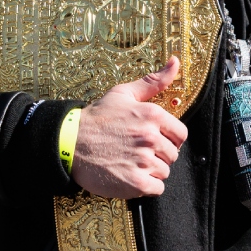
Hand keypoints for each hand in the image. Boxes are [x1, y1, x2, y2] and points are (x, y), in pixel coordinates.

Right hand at [70, 58, 189, 199]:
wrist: (69, 142)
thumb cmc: (96, 118)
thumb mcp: (123, 93)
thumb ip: (153, 81)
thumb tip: (175, 62)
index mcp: (152, 115)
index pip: (180, 134)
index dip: (168, 139)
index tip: (154, 140)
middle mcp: (150, 137)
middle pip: (172, 155)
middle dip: (158, 155)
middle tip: (136, 152)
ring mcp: (143, 161)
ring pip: (164, 172)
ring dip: (150, 171)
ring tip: (130, 163)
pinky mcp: (136, 183)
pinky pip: (156, 189)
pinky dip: (145, 186)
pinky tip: (130, 176)